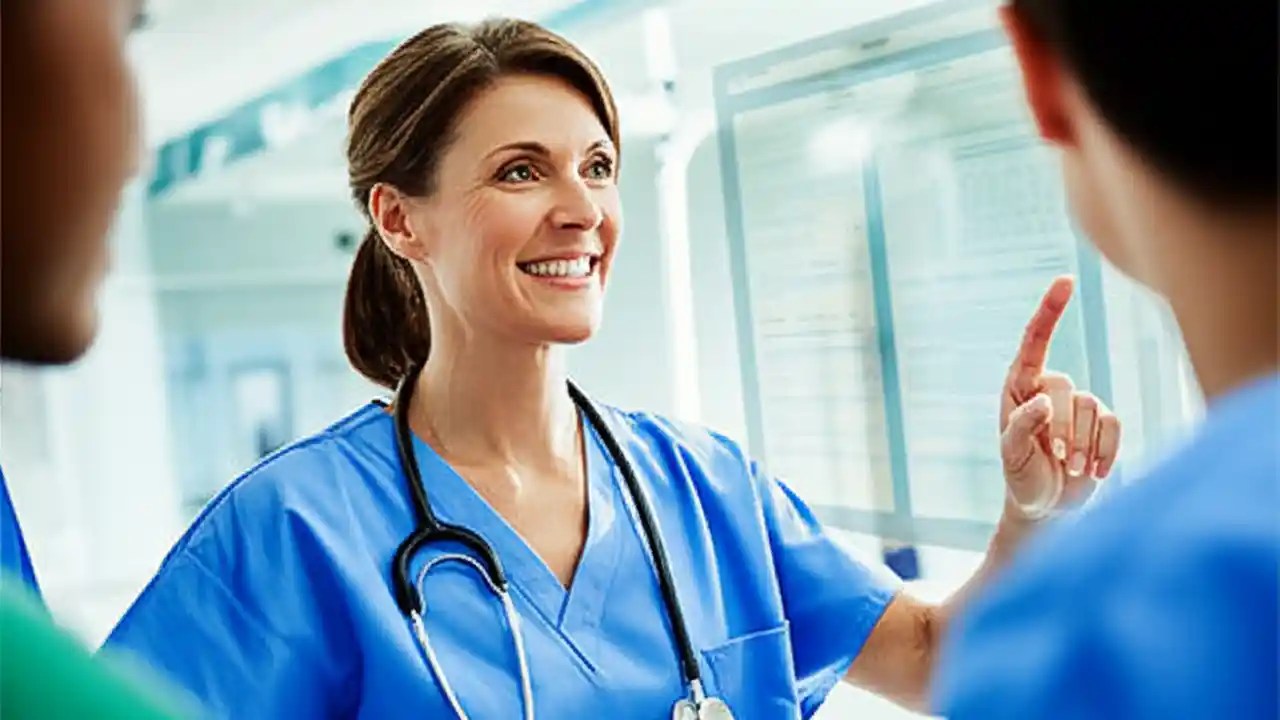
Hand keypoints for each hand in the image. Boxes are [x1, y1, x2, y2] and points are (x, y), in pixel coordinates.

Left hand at [998, 276, 1120, 523]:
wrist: (1045, 505)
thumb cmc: (1020, 475)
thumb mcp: (1011, 454)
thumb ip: (1020, 426)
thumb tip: (1042, 400)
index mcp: (1019, 386)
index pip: (1035, 342)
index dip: (1050, 310)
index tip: (1066, 281)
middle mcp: (1049, 388)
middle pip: (1067, 389)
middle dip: (1062, 427)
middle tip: (1053, 455)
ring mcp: (1078, 405)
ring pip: (1093, 407)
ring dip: (1082, 444)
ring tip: (1070, 468)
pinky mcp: (1102, 423)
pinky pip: (1114, 424)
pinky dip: (1105, 450)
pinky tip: (1092, 471)